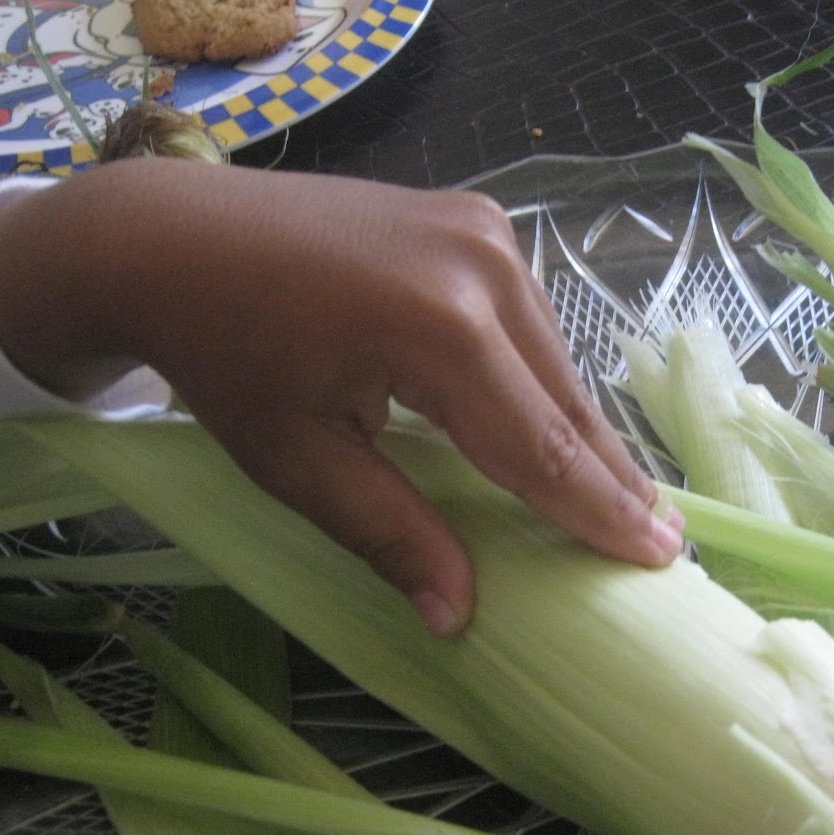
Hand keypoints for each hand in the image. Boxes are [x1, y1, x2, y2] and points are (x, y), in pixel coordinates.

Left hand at [0, 159, 682, 632]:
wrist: (170, 235)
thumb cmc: (224, 357)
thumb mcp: (297, 461)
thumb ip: (390, 533)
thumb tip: (460, 615)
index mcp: (441, 329)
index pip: (543, 446)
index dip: (598, 511)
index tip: (658, 557)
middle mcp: (485, 267)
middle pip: (566, 400)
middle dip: (611, 474)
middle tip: (663, 537)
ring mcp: (486, 231)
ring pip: (555, 358)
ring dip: (578, 427)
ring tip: (616, 493)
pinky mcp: (477, 219)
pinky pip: (529, 319)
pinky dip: (543, 377)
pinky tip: (554, 420)